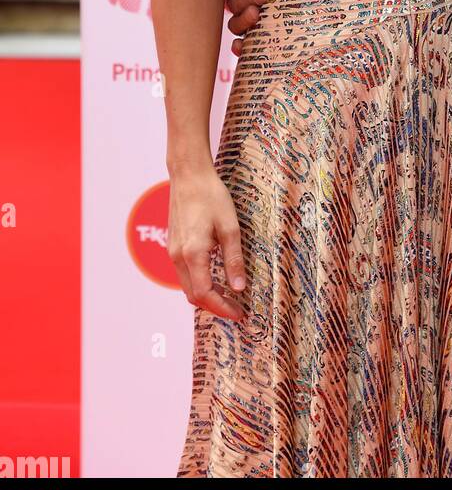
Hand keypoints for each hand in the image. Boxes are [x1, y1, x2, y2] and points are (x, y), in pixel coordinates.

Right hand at [167, 164, 247, 320]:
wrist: (188, 175)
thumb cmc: (212, 196)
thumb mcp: (230, 227)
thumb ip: (234, 260)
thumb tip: (239, 287)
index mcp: (193, 254)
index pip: (205, 294)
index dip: (222, 308)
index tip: (239, 314)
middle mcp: (178, 257)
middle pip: (193, 296)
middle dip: (215, 307)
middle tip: (237, 309)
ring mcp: (172, 252)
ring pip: (187, 286)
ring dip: (206, 296)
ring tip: (229, 296)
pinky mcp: (173, 245)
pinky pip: (184, 274)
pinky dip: (199, 283)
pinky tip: (215, 278)